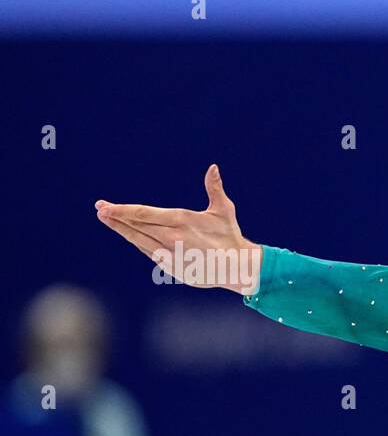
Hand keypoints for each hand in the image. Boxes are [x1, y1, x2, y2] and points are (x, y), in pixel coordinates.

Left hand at [95, 164, 260, 293]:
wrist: (239, 268)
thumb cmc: (231, 236)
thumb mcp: (223, 210)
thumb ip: (214, 188)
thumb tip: (213, 167)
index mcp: (181, 221)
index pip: (142, 214)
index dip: (121, 210)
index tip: (105, 206)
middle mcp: (171, 238)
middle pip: (136, 227)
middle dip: (116, 218)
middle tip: (100, 210)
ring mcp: (170, 255)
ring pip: (139, 240)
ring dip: (122, 230)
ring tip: (108, 220)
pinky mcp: (173, 268)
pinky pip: (150, 252)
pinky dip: (138, 243)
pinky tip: (131, 236)